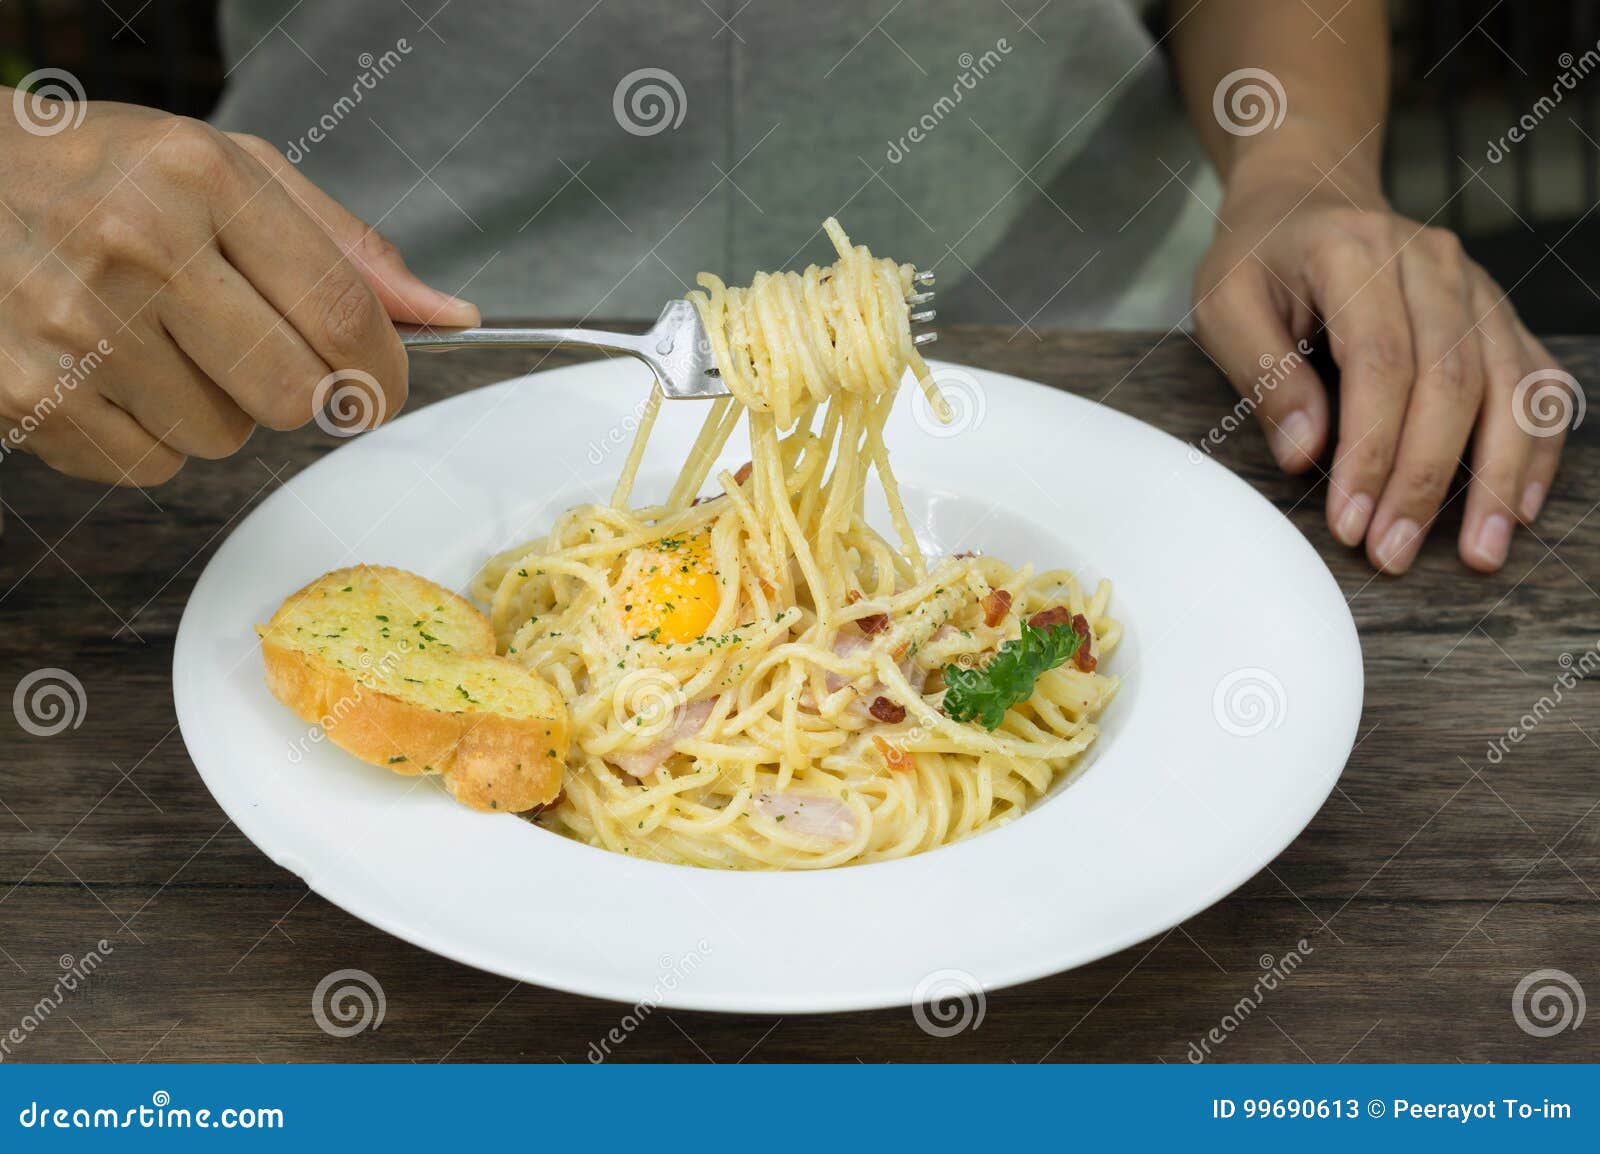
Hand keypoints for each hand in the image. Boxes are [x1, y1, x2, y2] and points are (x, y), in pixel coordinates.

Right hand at [0, 97, 478, 484]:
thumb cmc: (102, 174)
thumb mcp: (230, 169)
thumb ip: (346, 246)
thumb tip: (446, 315)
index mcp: (198, 179)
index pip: (342, 313)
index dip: (386, 369)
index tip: (386, 382)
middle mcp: (136, 249)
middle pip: (296, 393)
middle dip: (305, 391)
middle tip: (264, 351)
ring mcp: (75, 328)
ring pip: (225, 438)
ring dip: (219, 408)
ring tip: (164, 341)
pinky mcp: (30, 396)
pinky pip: (151, 465)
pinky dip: (151, 434)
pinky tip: (115, 370)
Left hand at [1193, 173, 1571, 574]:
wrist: (1308, 197)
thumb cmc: (1259, 261)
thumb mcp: (1226, 305)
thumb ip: (1264, 374)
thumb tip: (1305, 454)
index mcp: (1354, 250)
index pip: (1379, 361)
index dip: (1370, 449)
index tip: (1350, 521)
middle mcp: (1430, 261)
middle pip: (1451, 378)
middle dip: (1424, 478)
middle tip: (1394, 553)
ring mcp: (1475, 285)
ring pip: (1509, 383)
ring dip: (1498, 475)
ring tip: (1478, 552)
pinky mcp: (1496, 312)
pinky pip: (1535, 379)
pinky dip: (1536, 444)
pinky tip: (1520, 504)